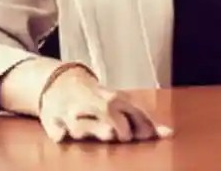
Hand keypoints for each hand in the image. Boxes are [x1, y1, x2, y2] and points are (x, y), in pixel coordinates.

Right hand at [38, 65, 171, 142]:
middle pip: (106, 112)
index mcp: (111, 99)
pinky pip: (55, 129)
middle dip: (119, 124)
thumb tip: (169, 134)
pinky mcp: (52, 122)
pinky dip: (59, 131)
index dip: (141, 123)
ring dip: (93, 129)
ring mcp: (69, 114)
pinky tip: (62, 135)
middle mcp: (91, 105)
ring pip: (81, 124)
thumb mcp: (119, 103)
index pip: (129, 110)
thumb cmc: (97, 98)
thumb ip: (141, 119)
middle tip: (127, 136)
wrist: (61, 83)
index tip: (149, 135)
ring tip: (108, 134)